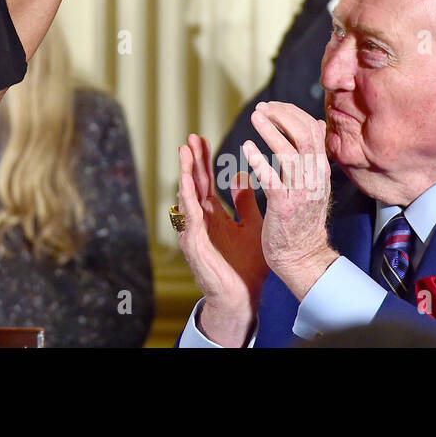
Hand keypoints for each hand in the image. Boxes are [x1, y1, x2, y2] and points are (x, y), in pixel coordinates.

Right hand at [176, 133, 266, 345]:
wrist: (242, 298)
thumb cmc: (246, 267)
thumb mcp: (251, 227)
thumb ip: (244, 203)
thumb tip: (240, 176)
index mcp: (212, 215)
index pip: (205, 181)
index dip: (203, 161)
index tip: (200, 139)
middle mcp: (200, 220)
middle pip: (194, 184)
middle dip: (192, 160)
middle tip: (190, 137)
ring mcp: (194, 231)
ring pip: (187, 197)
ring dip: (185, 174)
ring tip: (184, 152)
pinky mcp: (193, 244)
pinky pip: (189, 217)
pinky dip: (187, 198)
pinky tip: (186, 183)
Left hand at [243, 101, 337, 299]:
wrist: (302, 257)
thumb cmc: (302, 219)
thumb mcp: (313, 183)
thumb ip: (311, 156)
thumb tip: (316, 124)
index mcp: (320, 171)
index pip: (314, 131)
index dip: (293, 113)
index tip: (273, 105)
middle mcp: (315, 178)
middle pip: (305, 136)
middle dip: (283, 116)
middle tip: (262, 107)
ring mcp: (301, 193)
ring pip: (290, 154)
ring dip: (272, 131)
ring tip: (255, 116)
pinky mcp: (284, 207)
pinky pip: (273, 180)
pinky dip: (260, 161)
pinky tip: (246, 148)